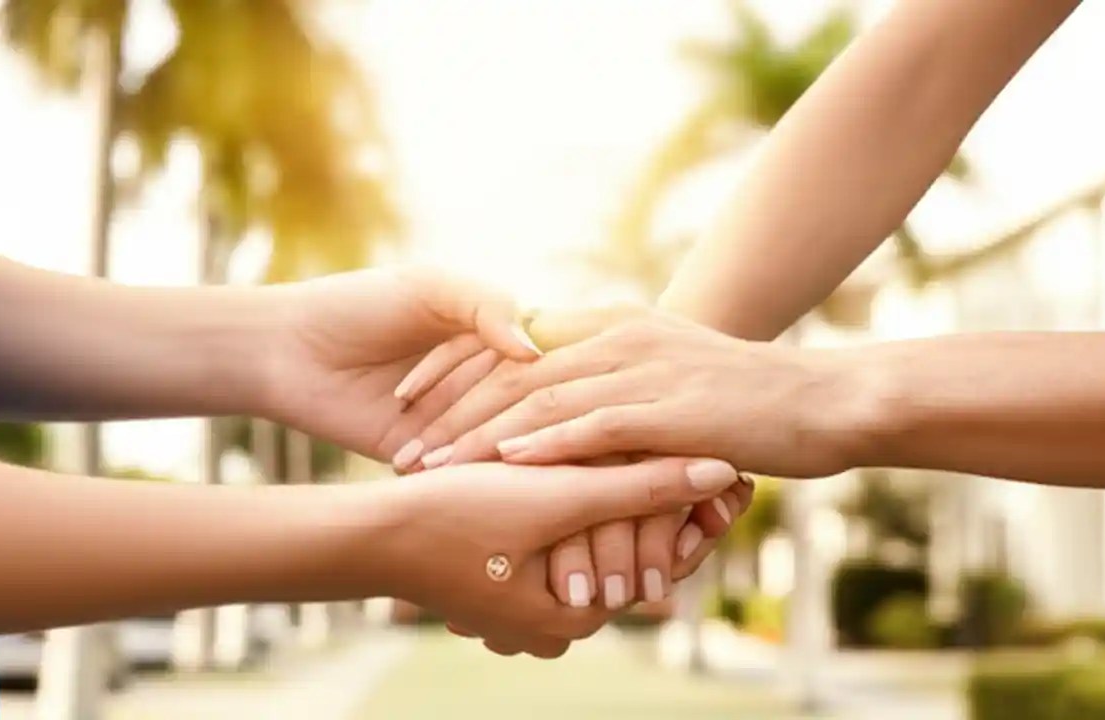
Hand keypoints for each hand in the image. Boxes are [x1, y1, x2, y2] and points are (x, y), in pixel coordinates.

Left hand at [253, 267, 540, 460]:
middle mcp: (477, 379)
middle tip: (480, 405)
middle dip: (498, 407)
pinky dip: (451, 467)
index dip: (528, 365)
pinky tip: (441, 462)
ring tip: (452, 430)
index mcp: (488, 335)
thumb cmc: (358, 304)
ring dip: (474, 440)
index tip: (513, 363)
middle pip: (514, 403)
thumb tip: (534, 352)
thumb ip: (487, 306)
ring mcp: (450, 420)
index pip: (533, 359)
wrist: (288, 347)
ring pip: (489, 439)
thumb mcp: (429, 287)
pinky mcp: (421, 456)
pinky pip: (453, 469)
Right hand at [370, 456, 741, 656]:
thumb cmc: (454, 516)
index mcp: (579, 615)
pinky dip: (581, 504)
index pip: (665, 562)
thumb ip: (640, 485)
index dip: (702, 510)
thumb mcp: (555, 496)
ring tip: (662, 451)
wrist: (367, 532)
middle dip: (666, 505)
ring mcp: (528, 606)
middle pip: (633, 555)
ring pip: (598, 543)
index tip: (738, 468)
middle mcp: (557, 624)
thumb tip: (724, 471)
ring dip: (623, 500)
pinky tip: (593, 459)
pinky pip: (564, 541)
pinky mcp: (506, 578)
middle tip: (713, 457)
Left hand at [393, 307, 756, 610]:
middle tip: (404, 452)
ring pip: (541, 400)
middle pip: (512, 373)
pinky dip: (545, 444)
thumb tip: (569, 413)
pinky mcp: (671, 407)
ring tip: (431, 467)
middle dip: (451, 414)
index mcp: (612, 325)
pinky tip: (504, 465)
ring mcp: (645, 369)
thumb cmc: (747, 400)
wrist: (826, 400)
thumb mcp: (670, 377)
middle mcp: (619, 337)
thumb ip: (616, 385)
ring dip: (479, 437)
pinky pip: (596, 424)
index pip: (513, 346)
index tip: (412, 413)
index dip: (456, 378)